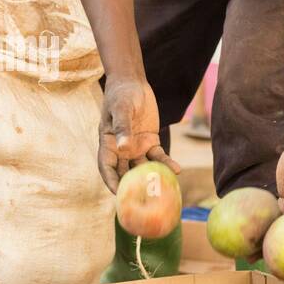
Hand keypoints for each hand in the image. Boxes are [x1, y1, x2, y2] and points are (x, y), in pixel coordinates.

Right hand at [98, 76, 179, 194]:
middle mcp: (121, 150)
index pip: (107, 168)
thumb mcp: (121, 109)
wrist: (133, 83)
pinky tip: (177, 169)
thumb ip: (123, 128)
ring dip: (151, 178)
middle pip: (125, 173)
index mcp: (108, 144)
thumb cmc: (121, 95)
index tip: (119, 194)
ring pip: (143, 168)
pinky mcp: (150, 142)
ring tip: (163, 189)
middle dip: (132, 187)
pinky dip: (166, 163)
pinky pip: (158, 157)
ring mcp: (136, 147)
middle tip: (143, 200)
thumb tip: (124, 147)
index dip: (111, 182)